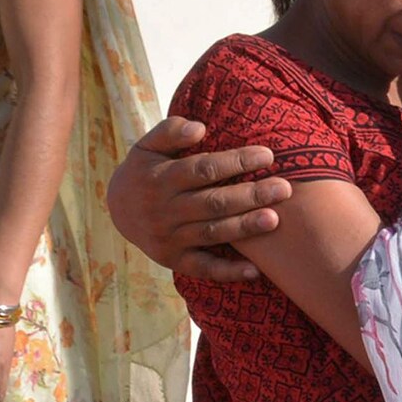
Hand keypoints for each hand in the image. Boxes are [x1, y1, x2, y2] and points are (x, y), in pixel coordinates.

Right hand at [105, 119, 289, 283]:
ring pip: (212, 233)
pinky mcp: (173, 261)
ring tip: (275, 219)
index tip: (268, 155)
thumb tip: (199, 128)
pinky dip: (228, 272)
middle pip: (213, 202)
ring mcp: (168, 238)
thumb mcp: (147, 146)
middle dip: (250, 195)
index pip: (204, 169)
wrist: (116, 210)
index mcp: (161, 179)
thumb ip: (170, 132)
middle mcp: (164, 210)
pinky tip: (255, 270)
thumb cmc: (145, 171)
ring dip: (244, 228)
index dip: (237, 162)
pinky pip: (203, 269)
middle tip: (284, 188)